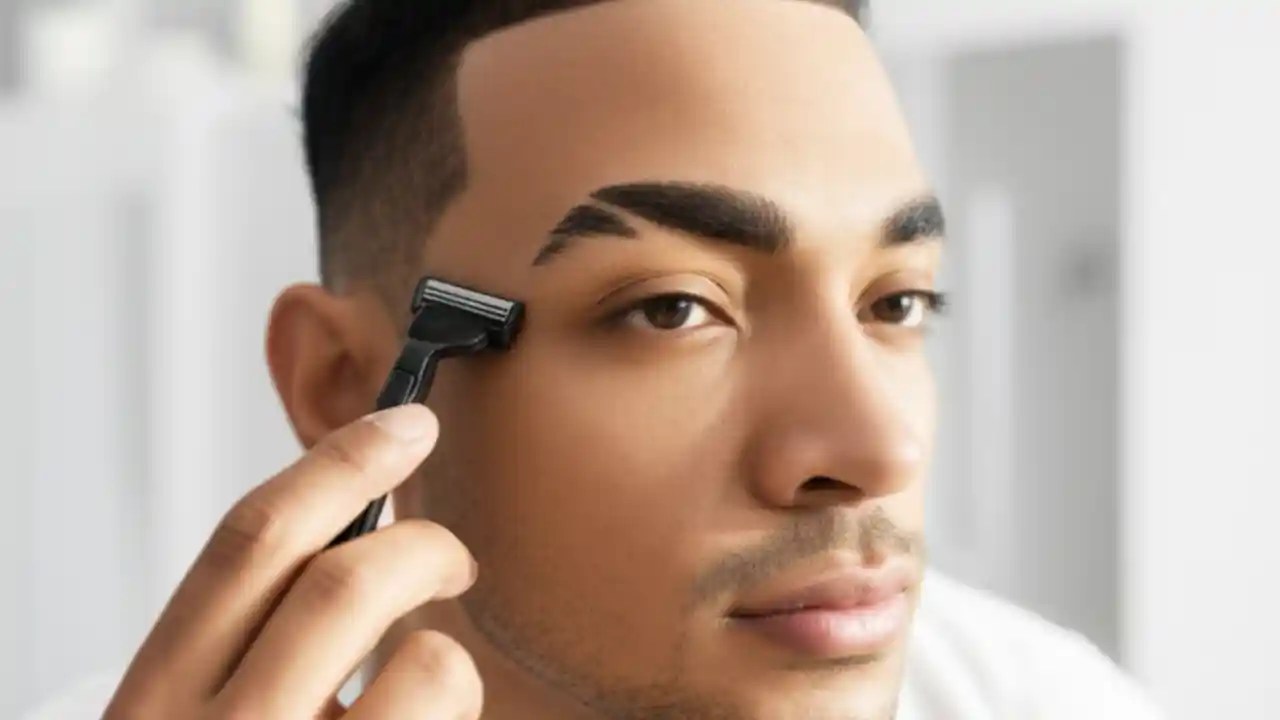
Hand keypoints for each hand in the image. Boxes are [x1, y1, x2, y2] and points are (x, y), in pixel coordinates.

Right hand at [105, 405, 483, 718]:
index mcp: (157, 698)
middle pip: (345, 582)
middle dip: (422, 546)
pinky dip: (461, 706)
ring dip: (449, 656)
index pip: (250, 539)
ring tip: (432, 692)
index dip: (340, 463)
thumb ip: (239, 649)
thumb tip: (342, 546)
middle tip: (452, 560)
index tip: (406, 425)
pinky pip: (451, 711)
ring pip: (428, 659)